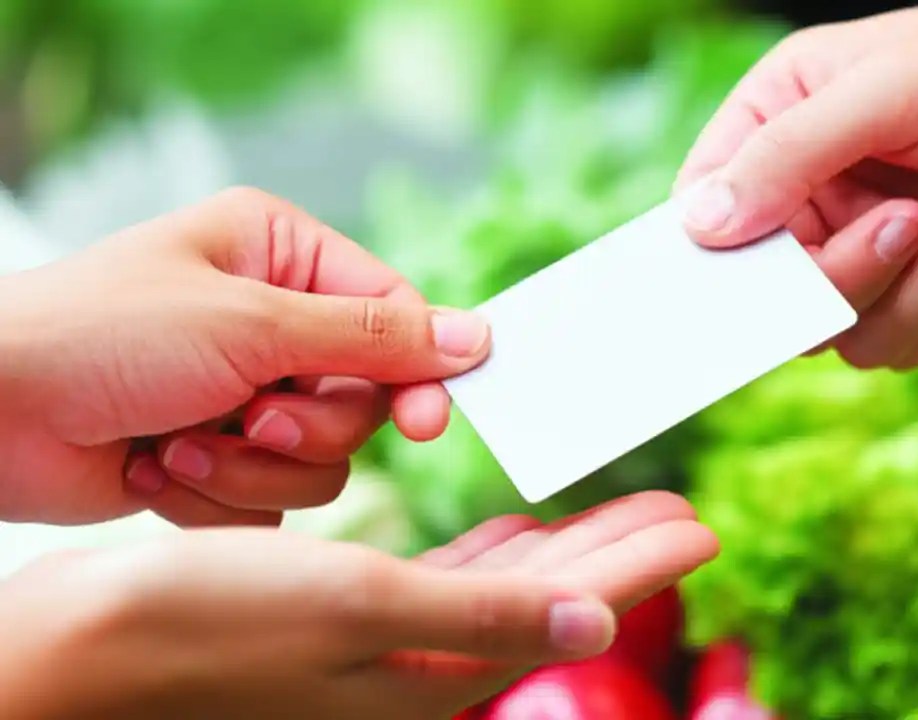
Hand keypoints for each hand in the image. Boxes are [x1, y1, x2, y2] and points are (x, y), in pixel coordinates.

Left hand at [0, 187, 488, 525]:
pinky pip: (272, 501)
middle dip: (304, 426)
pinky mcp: (219, 458)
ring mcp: (244, 394)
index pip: (393, 311)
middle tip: (253, 417)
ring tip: (184, 443)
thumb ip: (374, 336)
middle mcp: (270, 322)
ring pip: (322, 461)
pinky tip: (158, 468)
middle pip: (363, 399)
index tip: (424, 424)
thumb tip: (476, 337)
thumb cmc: (100, 334)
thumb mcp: (252, 323)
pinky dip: (218, 496)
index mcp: (281, 255)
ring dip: (252, 466)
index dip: (415, 372)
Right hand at [0, 492, 717, 719]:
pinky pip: (447, 577)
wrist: (78, 646)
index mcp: (430, 671)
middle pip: (549, 597)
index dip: (638, 564)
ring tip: (616, 511)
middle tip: (676, 508)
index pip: (568, 610)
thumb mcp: (353, 608)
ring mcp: (382, 642)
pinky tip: (512, 529)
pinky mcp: (344, 613)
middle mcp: (416, 664)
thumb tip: (596, 626)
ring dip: (563, 546)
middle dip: (615, 551)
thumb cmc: (204, 623)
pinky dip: (490, 550)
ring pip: (505, 584)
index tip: (698, 525)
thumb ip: (478, 618)